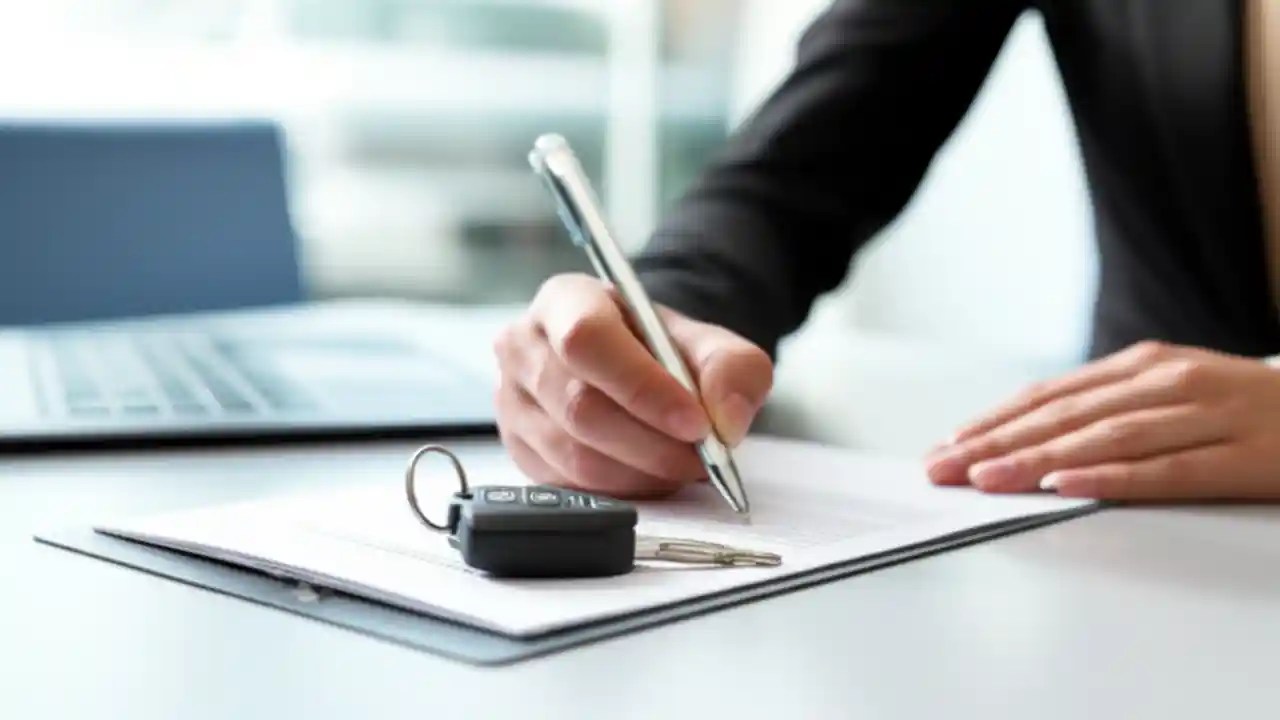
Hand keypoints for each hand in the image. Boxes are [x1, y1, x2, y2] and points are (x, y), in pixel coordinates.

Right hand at [493, 273, 772, 497]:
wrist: (638, 370)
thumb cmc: (662, 352)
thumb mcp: (710, 344)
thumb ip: (732, 369)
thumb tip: (726, 419)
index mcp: (565, 300)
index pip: (587, 339)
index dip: (642, 387)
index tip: (695, 422)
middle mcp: (524, 346)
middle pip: (579, 405)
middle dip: (651, 443)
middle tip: (702, 457)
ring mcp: (512, 401)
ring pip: (573, 453)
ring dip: (641, 471)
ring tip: (682, 466)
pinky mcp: (518, 448)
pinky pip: (568, 482)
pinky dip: (621, 488)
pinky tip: (650, 474)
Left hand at [926, 341, 1279, 499]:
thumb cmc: (1246, 409)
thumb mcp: (1174, 392)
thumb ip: (1111, 407)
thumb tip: (1032, 436)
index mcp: (1143, 366)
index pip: (1050, 395)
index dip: (994, 421)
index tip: (947, 446)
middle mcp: (1168, 382)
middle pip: (1065, 415)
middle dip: (996, 443)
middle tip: (942, 468)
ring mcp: (1207, 416)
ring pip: (1104, 438)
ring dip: (1036, 459)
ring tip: (984, 479)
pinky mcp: (1242, 457)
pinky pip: (1166, 470)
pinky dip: (1109, 476)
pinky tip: (1064, 485)